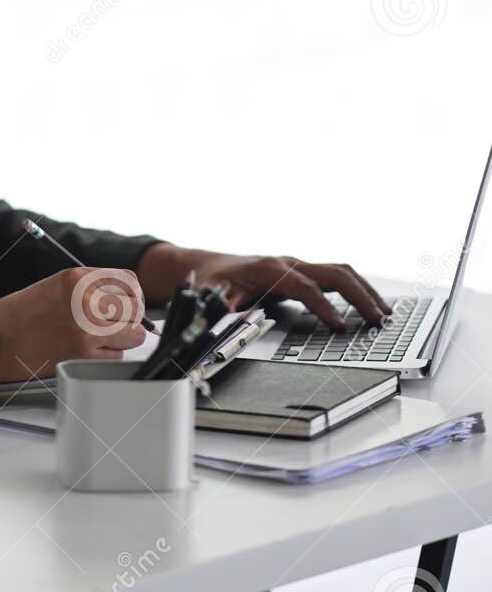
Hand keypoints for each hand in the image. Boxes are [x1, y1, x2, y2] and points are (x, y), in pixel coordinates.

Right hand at [0, 266, 147, 382]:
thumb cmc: (24, 312)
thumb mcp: (59, 284)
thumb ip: (93, 286)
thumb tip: (129, 300)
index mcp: (79, 277)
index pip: (130, 280)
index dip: (133, 293)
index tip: (128, 301)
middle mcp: (85, 300)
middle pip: (137, 308)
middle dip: (132, 318)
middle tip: (119, 323)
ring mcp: (86, 329)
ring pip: (133, 335)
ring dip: (123, 339)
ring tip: (100, 337)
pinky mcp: (83, 355)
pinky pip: (116, 356)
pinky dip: (108, 356)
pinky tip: (87, 350)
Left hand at [138, 243, 390, 330]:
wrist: (207, 267)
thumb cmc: (211, 283)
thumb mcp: (211, 297)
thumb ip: (224, 310)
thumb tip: (234, 321)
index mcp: (271, 270)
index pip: (306, 288)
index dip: (324, 308)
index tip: (341, 327)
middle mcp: (288, 264)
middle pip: (334, 273)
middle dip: (359, 296)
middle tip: (379, 320)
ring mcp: (297, 266)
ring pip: (340, 272)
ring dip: (364, 291)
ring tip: (384, 313)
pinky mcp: (302, 273)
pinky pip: (335, 278)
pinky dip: (356, 289)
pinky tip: (369, 305)